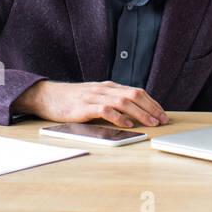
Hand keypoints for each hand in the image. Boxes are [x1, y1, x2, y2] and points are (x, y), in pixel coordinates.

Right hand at [13, 80, 167, 127]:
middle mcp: (105, 89)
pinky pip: (106, 110)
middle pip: (135, 95)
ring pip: (124, 101)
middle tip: (163, 120)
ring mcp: (95, 97)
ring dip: (140, 113)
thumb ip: (111, 102)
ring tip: (151, 123)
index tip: (163, 114)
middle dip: (152, 107)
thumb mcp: (95, 97)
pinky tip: (128, 125)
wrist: (47, 96)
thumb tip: (131, 114)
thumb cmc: (72, 99)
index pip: (137, 91)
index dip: (152, 103)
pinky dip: (120, 117)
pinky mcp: (85, 107)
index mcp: (109, 87)